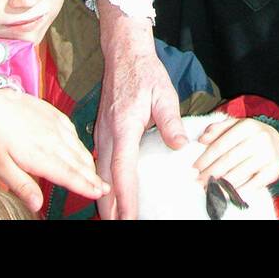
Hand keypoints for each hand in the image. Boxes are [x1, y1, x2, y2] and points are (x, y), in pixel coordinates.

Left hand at [0, 88, 107, 214]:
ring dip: (89, 163)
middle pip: (78, 163)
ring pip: (78, 148)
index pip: (68, 174)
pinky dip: (81, 146)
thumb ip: (21, 185)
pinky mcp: (55, 115)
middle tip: (105, 188)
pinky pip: (74, 133)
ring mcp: (56, 125)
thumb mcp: (0, 167)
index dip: (84, 185)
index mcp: (39, 155)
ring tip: (98, 176)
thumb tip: (37, 205)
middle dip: (93, 177)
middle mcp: (52, 140)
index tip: (98, 193)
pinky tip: (83, 153)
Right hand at [95, 0, 186, 219]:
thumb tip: (180, 147)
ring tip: (115, 217)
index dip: (125, 197)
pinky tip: (109, 192)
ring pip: (98, 173)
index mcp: (124, 127)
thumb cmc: (146, 72)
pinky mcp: (102, 131)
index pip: (122, 170)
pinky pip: (99, 163)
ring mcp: (101, 133)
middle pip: (103, 180)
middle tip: (121, 225)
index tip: (129, 218)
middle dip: (110, 207)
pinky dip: (102, 182)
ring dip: (104, 197)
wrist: (123, 53)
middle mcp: (108, 134)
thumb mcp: (164, 93)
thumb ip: (171, 122)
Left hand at [193, 117, 278, 193]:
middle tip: (198, 182)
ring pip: (239, 173)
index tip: (194, 169)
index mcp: (247, 126)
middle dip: (210, 173)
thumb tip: (202, 139)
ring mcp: (268, 155)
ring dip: (221, 183)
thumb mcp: (236, 125)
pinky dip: (239, 191)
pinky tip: (227, 194)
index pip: (221, 145)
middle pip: (228, 160)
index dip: (206, 158)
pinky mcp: (273, 170)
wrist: (278, 142)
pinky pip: (253, 184)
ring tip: (208, 189)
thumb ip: (218, 129)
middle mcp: (259, 139)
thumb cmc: (251, 135)